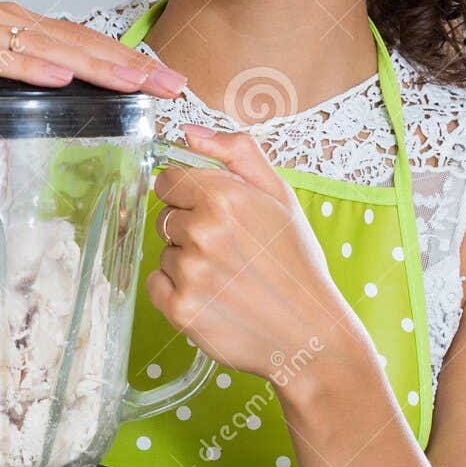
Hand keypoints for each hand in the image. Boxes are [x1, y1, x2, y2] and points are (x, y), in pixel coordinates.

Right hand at [0, 0, 185, 96]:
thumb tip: (34, 119)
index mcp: (8, 27)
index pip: (79, 43)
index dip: (126, 61)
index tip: (167, 83)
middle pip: (76, 42)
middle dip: (129, 65)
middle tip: (175, 86)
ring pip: (45, 46)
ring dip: (94, 65)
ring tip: (136, 84)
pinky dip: (28, 67)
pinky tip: (62, 80)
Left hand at [146, 124, 364, 381]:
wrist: (310, 333)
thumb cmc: (296, 264)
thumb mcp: (280, 196)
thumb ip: (237, 154)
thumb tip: (189, 133)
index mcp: (225, 196)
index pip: (167, 180)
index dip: (188, 195)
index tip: (211, 214)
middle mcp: (202, 231)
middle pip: (165, 217)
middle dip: (189, 230)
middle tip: (230, 253)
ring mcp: (189, 272)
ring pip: (163, 253)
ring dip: (186, 263)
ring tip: (227, 279)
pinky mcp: (180, 309)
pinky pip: (155, 285)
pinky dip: (176, 292)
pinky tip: (212, 298)